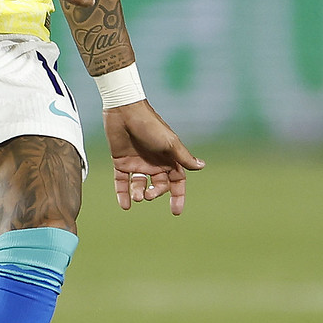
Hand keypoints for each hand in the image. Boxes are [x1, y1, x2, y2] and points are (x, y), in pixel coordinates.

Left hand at [104, 100, 203, 214]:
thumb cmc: (150, 125)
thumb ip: (182, 157)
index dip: (177, 196)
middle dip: (155, 193)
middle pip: (158, 185)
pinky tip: (125, 205)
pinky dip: (123, 193)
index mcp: (168, 158)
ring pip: (140, 185)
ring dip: (138, 194)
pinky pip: (122, 181)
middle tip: (149, 196)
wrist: (124, 111)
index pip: (176, 181)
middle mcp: (154, 162)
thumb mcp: (169, 142)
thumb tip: (201, 166)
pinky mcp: (121, 162)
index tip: (176, 211)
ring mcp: (137, 163)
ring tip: (137, 197)